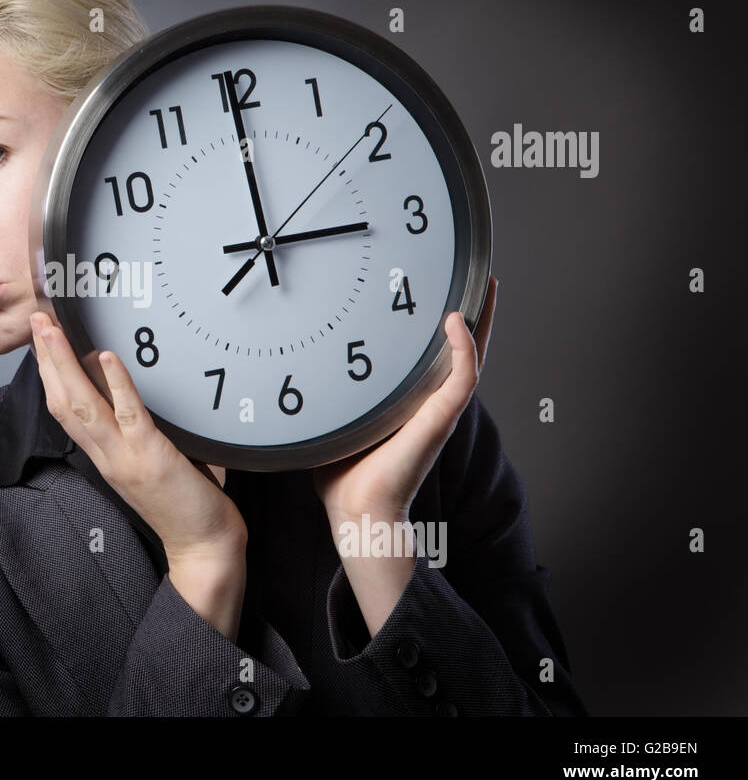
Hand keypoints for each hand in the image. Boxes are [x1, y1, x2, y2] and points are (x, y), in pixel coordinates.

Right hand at [29, 311, 245, 563]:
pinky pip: (129, 415)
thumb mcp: (155, 461)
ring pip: (83, 405)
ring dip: (64, 363)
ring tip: (52, 329)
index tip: (42, 341)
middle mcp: (106, 456)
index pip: (65, 410)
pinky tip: (105, 356)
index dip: (49, 373)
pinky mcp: (151, 457)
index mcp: (104, 456)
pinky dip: (116, 383)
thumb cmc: (185, 505)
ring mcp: (125, 457)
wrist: (203, 548)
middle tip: (36, 319)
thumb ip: (146, 430)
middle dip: (46, 358)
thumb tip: (154, 392)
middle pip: (63, 401)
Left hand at [315, 274, 497, 638]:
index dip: (443, 317)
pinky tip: (457, 322)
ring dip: (480, 319)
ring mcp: (437, 409)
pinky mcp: (437, 422)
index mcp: (408, 397)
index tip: (443, 280)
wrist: (354, 509)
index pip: (433, 348)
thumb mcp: (333, 413)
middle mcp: (428, 399)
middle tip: (477, 270)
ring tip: (484, 284)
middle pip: (461, 345)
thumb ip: (329, 386)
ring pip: (470, 356)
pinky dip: (464, 351)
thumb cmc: (342, 470)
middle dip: (472, 306)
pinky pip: (460, 381)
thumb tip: (296, 353)